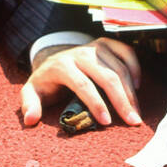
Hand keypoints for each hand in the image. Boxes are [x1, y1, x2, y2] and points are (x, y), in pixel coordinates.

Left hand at [19, 37, 142, 128]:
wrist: (52, 60)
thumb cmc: (45, 82)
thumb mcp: (32, 93)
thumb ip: (29, 105)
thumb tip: (30, 120)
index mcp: (61, 65)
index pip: (83, 85)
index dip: (96, 103)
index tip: (106, 122)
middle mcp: (80, 53)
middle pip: (106, 76)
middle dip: (121, 100)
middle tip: (132, 121)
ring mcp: (94, 46)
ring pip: (119, 67)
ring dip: (131, 92)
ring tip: (136, 113)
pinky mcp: (105, 43)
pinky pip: (126, 52)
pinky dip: (135, 69)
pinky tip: (137, 88)